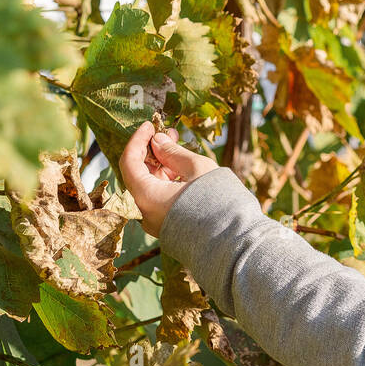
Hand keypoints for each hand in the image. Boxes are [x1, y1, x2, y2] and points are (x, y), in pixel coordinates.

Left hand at [119, 120, 217, 236]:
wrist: (235, 240)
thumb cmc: (217, 201)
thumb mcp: (197, 168)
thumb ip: (173, 152)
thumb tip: (158, 141)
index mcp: (146, 197)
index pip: (129, 162)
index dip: (138, 140)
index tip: (149, 125)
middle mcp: (145, 212)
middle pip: (138, 174)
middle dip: (151, 151)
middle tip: (168, 134)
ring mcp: (156, 221)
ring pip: (150, 187)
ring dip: (161, 165)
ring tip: (178, 148)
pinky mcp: (168, 226)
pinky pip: (159, 199)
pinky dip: (166, 181)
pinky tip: (182, 169)